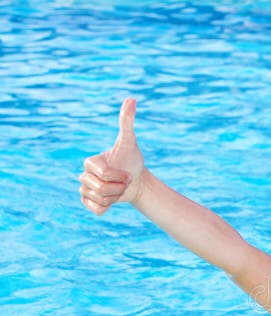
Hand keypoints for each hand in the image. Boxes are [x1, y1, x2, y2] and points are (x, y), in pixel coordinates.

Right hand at [78, 98, 144, 214]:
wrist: (136, 180)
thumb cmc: (131, 160)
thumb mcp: (129, 141)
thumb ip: (126, 121)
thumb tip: (131, 99)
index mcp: (90, 162)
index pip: (103, 174)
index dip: (118, 175)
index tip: (125, 171)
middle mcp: (83, 175)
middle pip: (101, 189)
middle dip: (119, 187)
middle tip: (123, 181)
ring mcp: (85, 189)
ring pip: (100, 200)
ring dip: (116, 197)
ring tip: (118, 189)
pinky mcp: (88, 203)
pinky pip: (96, 210)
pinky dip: (107, 207)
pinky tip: (111, 200)